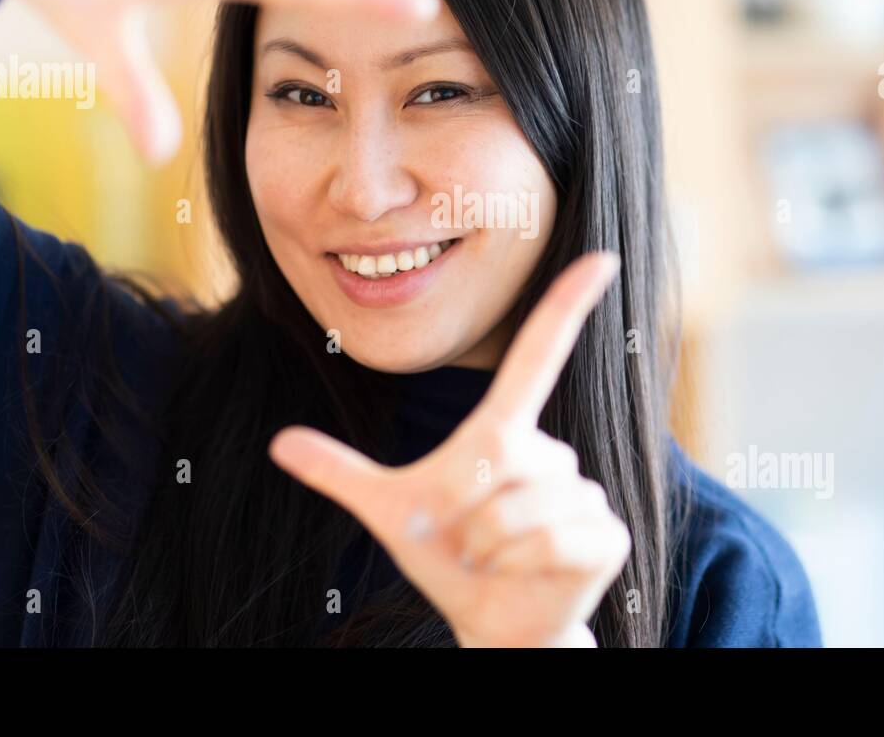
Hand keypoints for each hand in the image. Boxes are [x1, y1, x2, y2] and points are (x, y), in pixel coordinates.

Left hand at [269, 252, 630, 647]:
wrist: (492, 626)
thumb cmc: (448, 559)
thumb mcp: (391, 513)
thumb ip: (342, 474)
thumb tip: (277, 441)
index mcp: (506, 434)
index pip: (537, 355)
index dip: (565, 305)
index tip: (600, 257)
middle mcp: (550, 455)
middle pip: (505, 458)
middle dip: (468, 508)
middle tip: (465, 539)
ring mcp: (585, 494)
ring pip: (524, 505)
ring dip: (488, 544)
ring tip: (490, 558)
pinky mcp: (606, 535)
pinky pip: (553, 538)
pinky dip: (519, 564)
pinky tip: (522, 574)